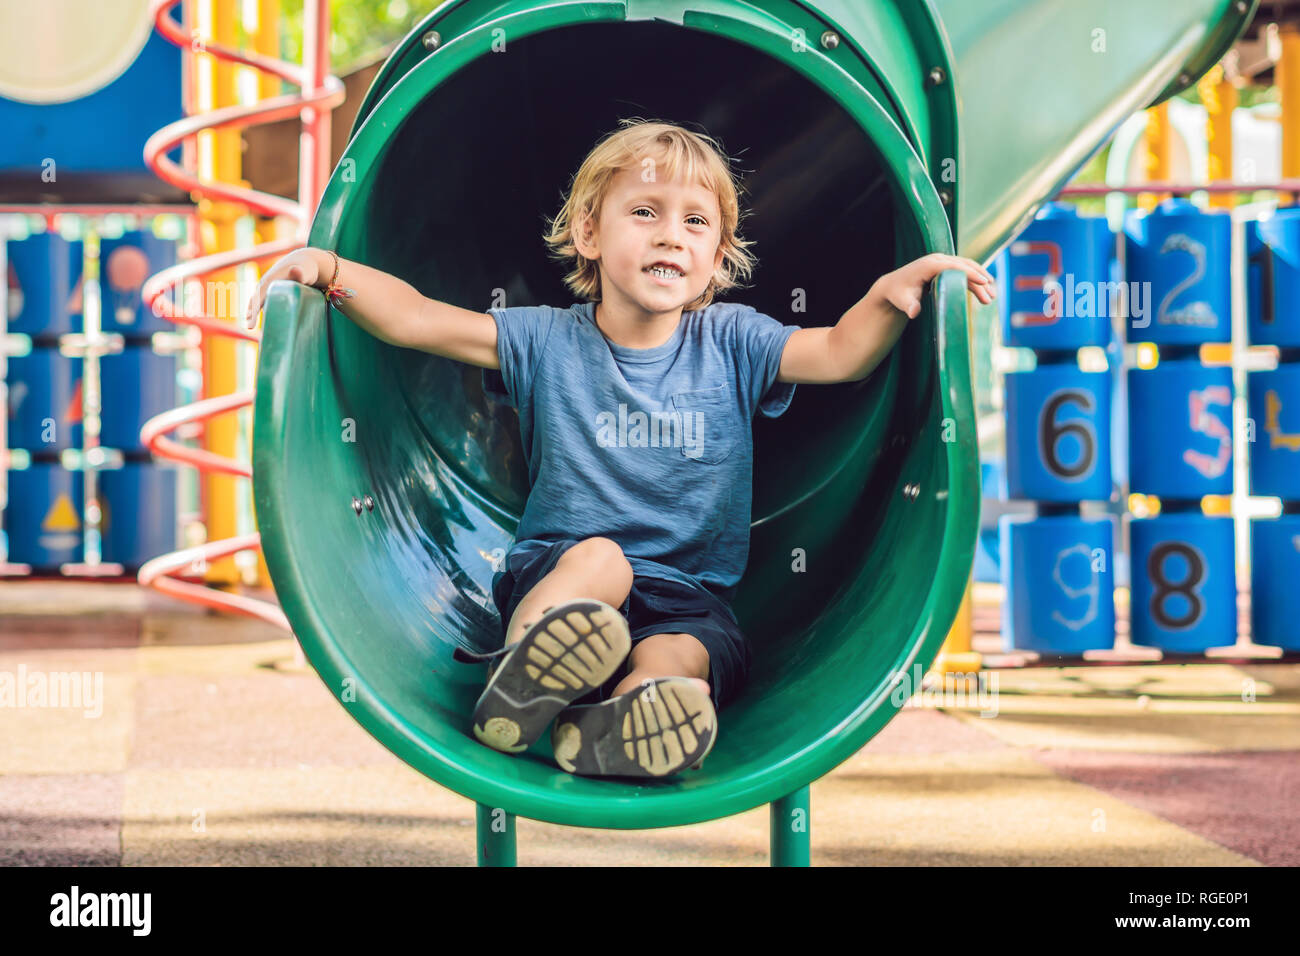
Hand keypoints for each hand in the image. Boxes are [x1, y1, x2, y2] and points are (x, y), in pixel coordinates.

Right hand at [244, 248, 323, 328]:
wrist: (303, 262)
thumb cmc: (306, 269)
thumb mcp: (305, 271)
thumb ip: (301, 273)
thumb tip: (295, 270)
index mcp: (272, 279)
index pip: (261, 295)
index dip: (255, 306)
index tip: (250, 318)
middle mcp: (266, 283)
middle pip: (256, 298)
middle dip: (251, 311)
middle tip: (249, 326)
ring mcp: (267, 286)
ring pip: (256, 299)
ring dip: (252, 311)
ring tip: (250, 326)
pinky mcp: (271, 291)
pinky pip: (261, 300)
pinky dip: (256, 309)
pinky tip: (255, 319)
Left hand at [872, 252, 995, 319]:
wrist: (893, 286)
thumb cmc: (898, 294)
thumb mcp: (902, 301)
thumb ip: (909, 305)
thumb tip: (914, 313)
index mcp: (929, 265)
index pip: (954, 267)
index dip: (970, 274)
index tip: (984, 282)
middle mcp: (937, 259)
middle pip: (964, 266)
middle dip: (979, 280)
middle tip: (990, 298)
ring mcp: (942, 262)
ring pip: (967, 267)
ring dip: (980, 280)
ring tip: (992, 297)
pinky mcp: (945, 267)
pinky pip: (964, 270)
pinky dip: (975, 279)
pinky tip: (985, 290)